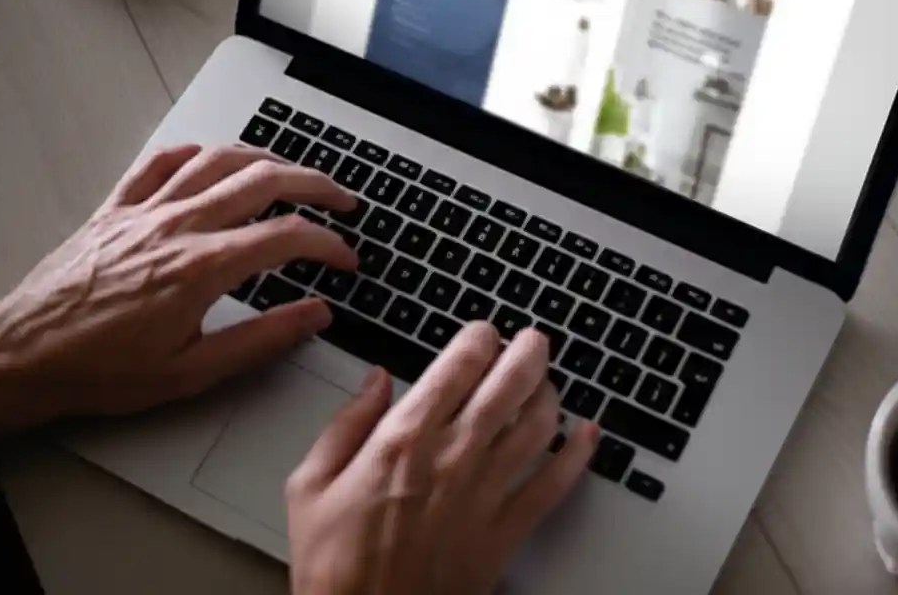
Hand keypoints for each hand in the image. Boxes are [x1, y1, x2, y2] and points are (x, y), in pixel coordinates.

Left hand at [0, 144, 357, 430]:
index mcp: (200, 269)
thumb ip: (261, 339)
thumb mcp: (192, 373)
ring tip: (292, 172)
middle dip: (315, 184)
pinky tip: (212, 159)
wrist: (23, 355)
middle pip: (262, 180)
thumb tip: (313, 315)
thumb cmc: (100, 371)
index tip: (345, 260)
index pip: (286, 236)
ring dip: (265, 159)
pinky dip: (196, 152)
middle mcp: (176, 226)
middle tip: (342, 199)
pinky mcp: (115, 210)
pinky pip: (160, 161)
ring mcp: (144, 211)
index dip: (328, 244)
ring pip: (217, 160)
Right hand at [285, 325, 599, 594]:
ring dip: (550, 393)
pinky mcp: (505, 533)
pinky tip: (587, 436)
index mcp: (402, 439)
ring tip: (549, 380)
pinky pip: (554, 485)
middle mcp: (451, 458)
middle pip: (508, 385)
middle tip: (533, 341)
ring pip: (537, 425)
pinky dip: (578, 456)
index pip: (458, 366)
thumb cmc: (334, 566)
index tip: (483, 332)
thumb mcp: (309, 486)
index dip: (479, 339)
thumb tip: (374, 381)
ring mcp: (484, 494)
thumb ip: (345, 424)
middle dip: (528, 353)